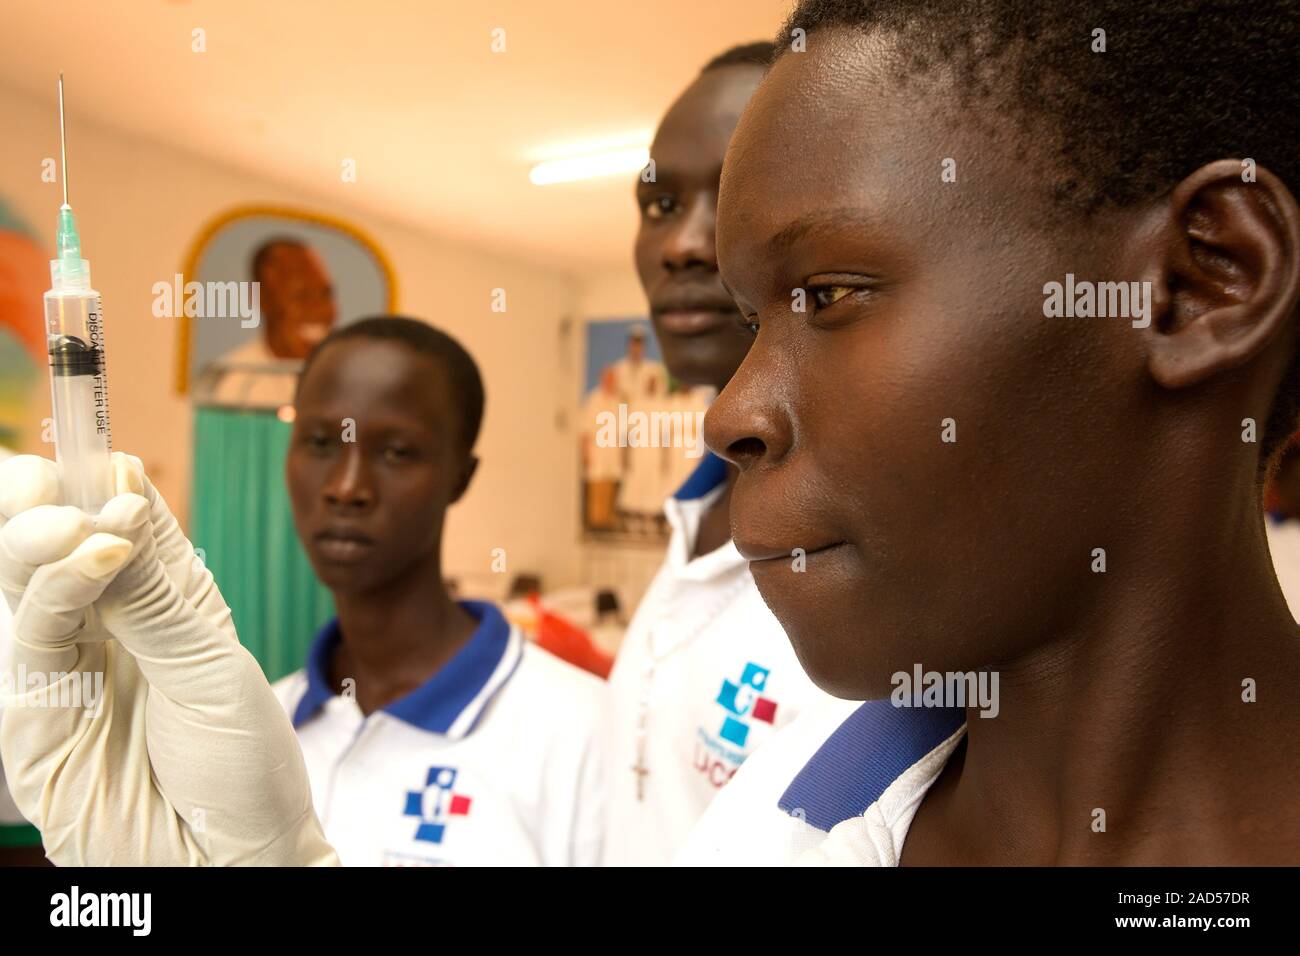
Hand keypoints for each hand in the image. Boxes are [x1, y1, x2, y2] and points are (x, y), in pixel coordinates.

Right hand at [0, 453, 338, 865]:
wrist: (238, 861)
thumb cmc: (246, 768)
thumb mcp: (214, 665)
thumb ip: (155, 592)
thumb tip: (117, 495)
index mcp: (164, 603)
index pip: (115, 522)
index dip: (96, 483)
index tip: (93, 453)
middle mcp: (108, 628)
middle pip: (49, 543)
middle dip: (45, 501)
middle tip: (59, 485)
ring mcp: (66, 670)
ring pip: (23, 581)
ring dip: (43, 538)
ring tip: (75, 528)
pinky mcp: (34, 716)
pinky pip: (29, 636)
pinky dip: (54, 590)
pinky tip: (94, 563)